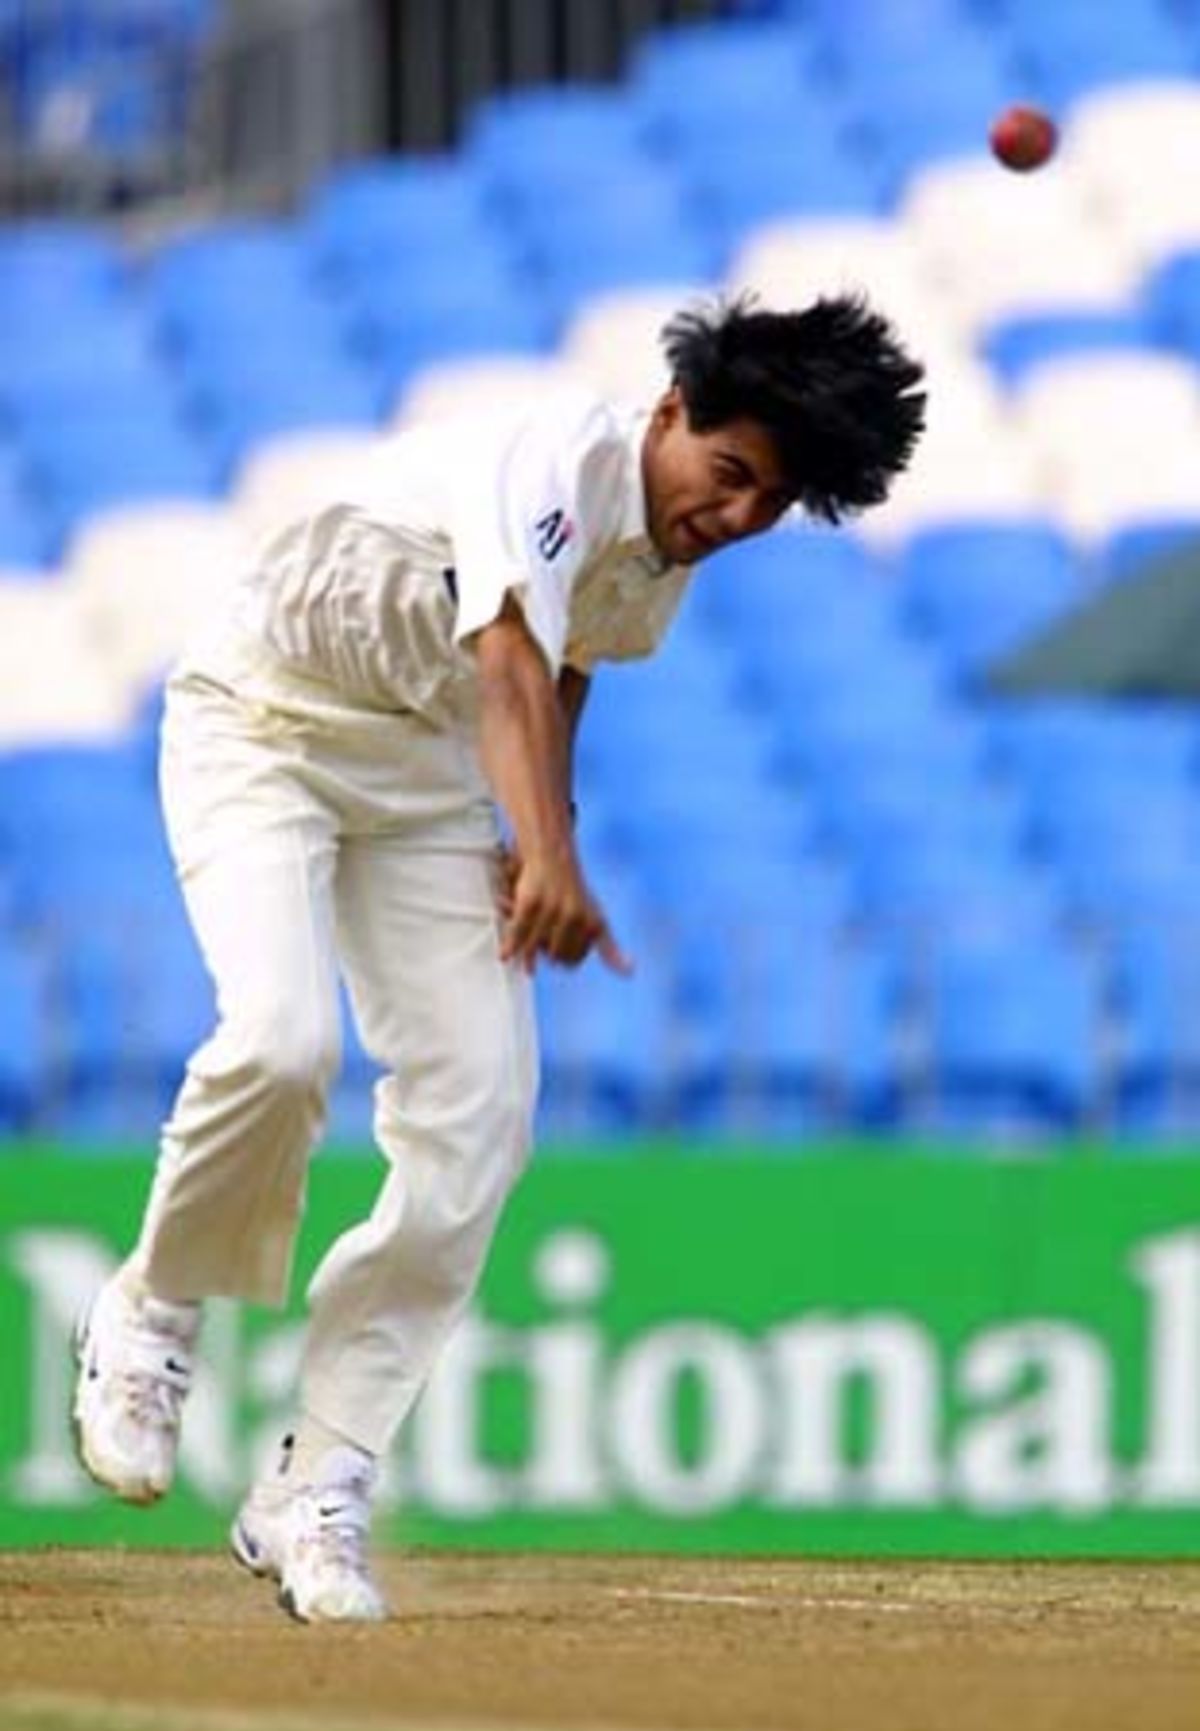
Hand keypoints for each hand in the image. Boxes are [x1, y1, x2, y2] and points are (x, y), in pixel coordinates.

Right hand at [498, 849, 633, 975]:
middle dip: (543, 949)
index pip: (572, 961)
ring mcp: (551, 911)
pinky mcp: (530, 904)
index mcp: (593, 924)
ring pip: (534, 947)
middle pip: (553, 956)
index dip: (560, 955)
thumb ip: (609, 948)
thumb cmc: (573, 892)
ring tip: (525, 933)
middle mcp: (575, 918)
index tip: (555, 942)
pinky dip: (510, 945)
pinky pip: (518, 933)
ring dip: (524, 945)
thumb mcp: (597, 919)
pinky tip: (504, 955)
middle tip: (539, 933)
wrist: (551, 853)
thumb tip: (630, 972)